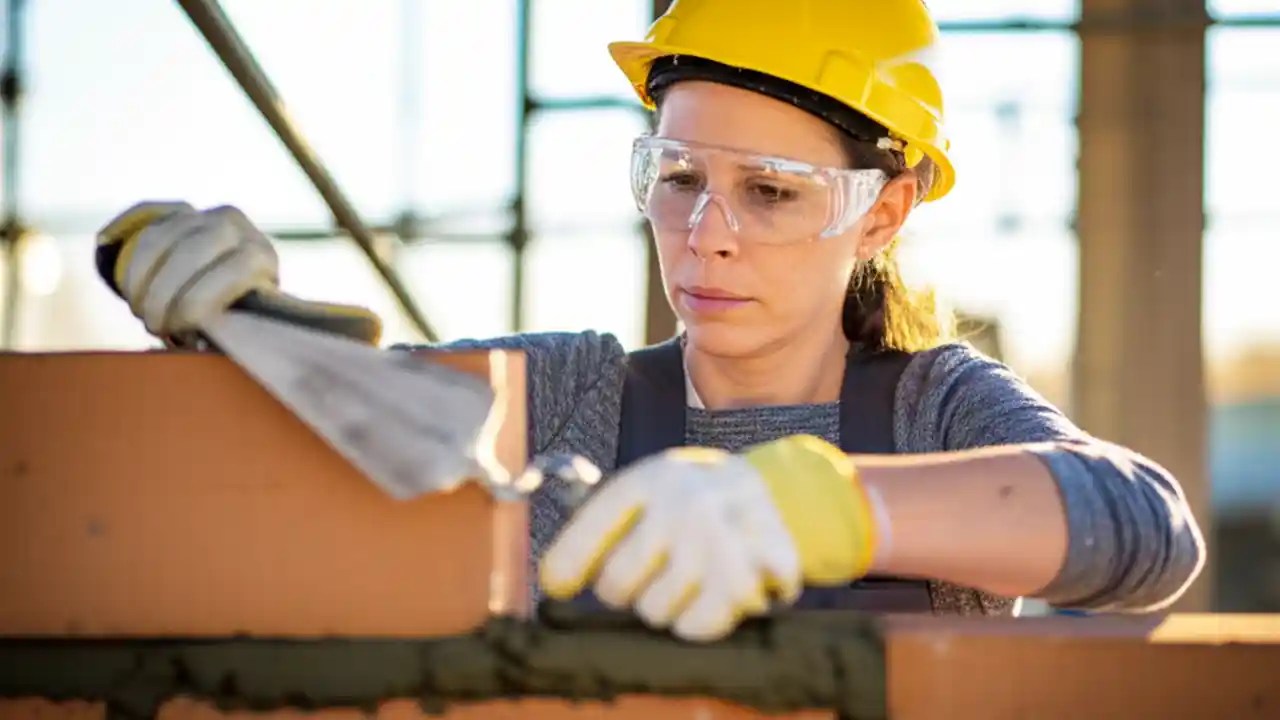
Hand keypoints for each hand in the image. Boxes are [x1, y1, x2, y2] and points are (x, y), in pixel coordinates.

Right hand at [96, 201, 279, 337]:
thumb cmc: (234, 317)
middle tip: (149, 324)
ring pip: (159, 236)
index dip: (193, 306)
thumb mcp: (240, 325)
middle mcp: (236, 225)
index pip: (227, 275)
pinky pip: (142, 213)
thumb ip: (224, 330)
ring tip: (136, 307)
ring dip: (138, 276)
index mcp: (260, 256)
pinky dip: (120, 229)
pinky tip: (104, 245)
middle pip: (188, 253)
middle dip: (161, 293)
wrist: (238, 283)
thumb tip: (197, 343)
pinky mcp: (180, 209)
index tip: (174, 332)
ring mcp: (205, 212)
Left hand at [538, 435, 881, 641]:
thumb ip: (597, 527)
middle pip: (616, 586)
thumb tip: (550, 583)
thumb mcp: (645, 491)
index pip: (588, 531)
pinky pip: (698, 627)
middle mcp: (682, 505)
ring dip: (667, 605)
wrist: (769, 492)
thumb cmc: (687, 501)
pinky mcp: (753, 574)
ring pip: (656, 613)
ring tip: (688, 577)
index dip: (566, 565)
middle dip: (628, 588)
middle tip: (652, 570)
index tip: (556, 584)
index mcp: (647, 480)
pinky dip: (701, 621)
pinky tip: (712, 593)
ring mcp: (720, 539)